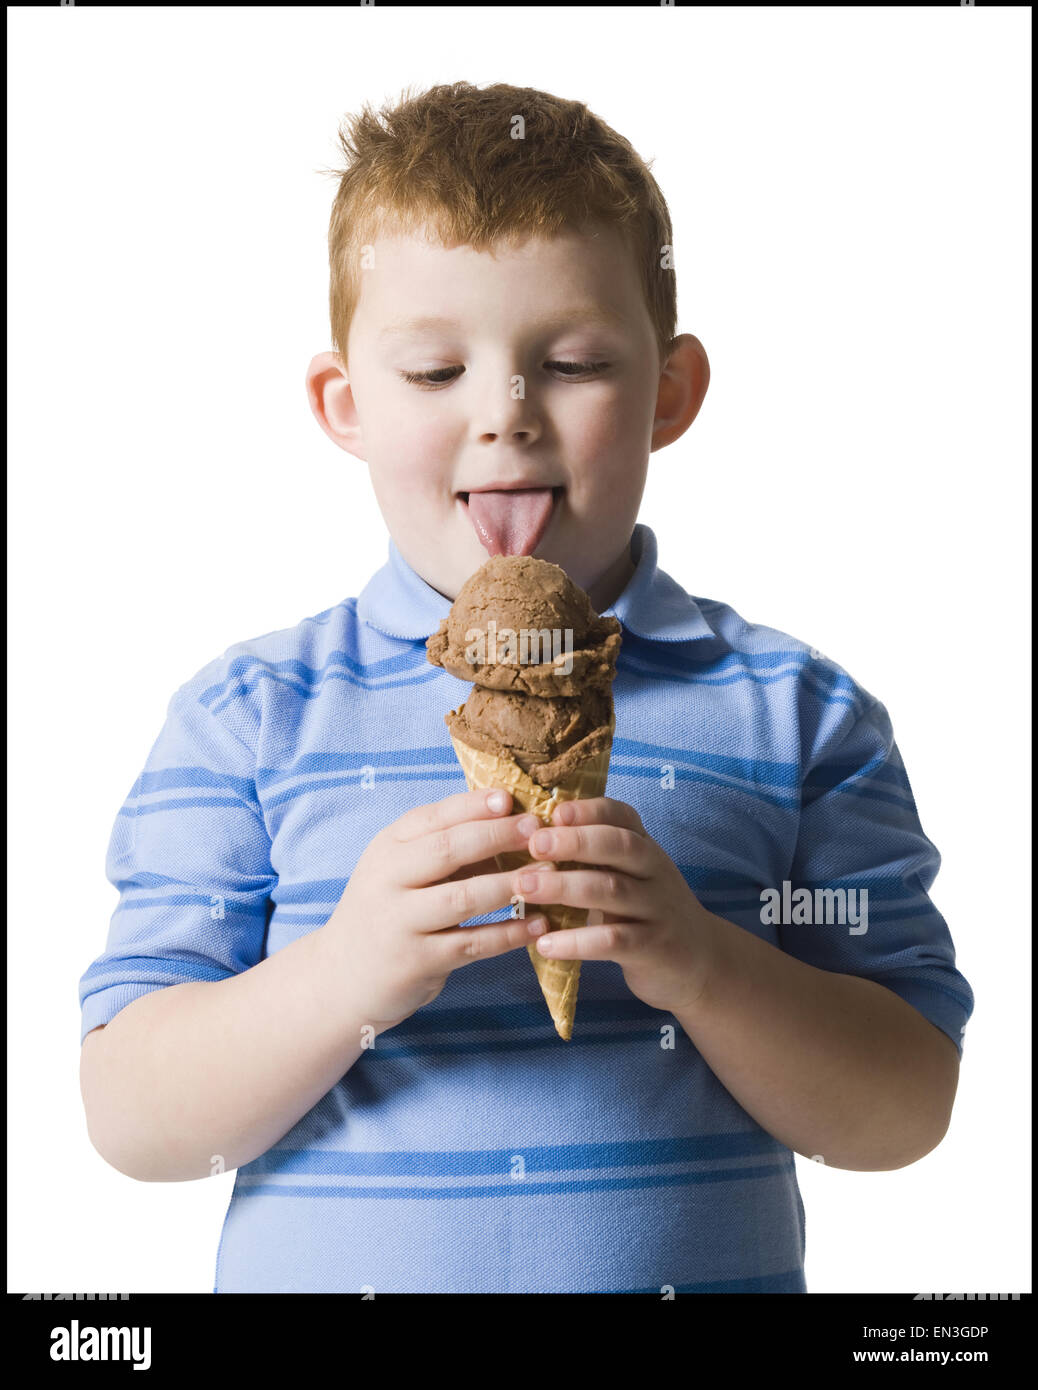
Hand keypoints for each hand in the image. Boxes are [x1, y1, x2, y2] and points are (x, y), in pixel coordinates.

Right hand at [320, 788, 551, 1035]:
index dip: (473, 805)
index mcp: (387, 848)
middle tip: (538, 829)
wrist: (340, 978)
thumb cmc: (386, 912)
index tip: (511, 798)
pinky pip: (472, 944)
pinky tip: (538, 925)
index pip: (432, 817)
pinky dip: (509, 934)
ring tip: (550, 875)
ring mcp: (400, 923)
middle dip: (497, 835)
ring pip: (463, 897)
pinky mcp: (416, 962)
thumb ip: (443, 847)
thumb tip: (510, 819)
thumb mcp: (399, 870)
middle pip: (447, 850)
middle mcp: (387, 880)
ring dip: (510, 884)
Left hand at [512, 796, 718, 1016]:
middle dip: (575, 841)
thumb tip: (529, 835)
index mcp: (645, 847)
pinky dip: (577, 942)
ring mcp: (657, 909)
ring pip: (612, 891)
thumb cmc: (647, 911)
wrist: (702, 962)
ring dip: (565, 887)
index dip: (589, 810)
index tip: (555, 811)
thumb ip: (596, 856)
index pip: (622, 816)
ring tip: (525, 889)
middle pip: (619, 846)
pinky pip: (613, 941)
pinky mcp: (653, 948)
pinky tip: (545, 943)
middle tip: (534, 844)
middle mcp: (655, 871)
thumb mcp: (631, 875)